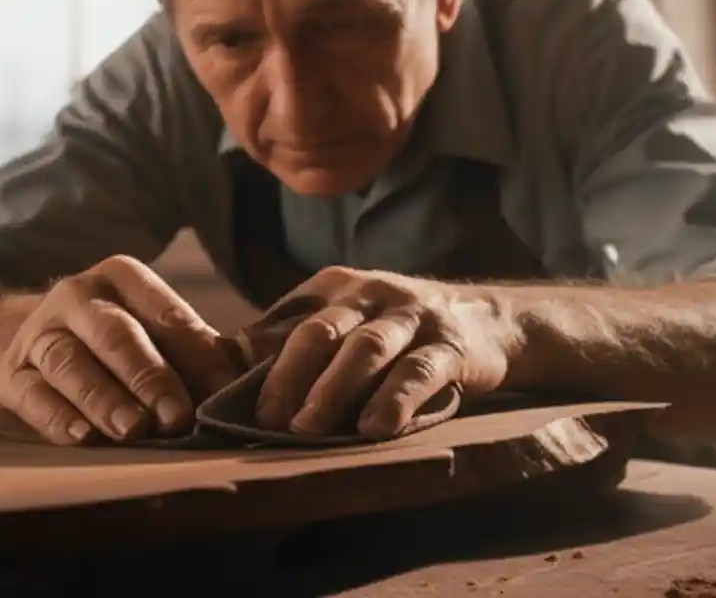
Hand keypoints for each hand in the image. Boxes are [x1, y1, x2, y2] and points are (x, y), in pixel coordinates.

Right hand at [0, 255, 242, 445]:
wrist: (34, 340)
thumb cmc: (118, 340)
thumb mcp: (155, 330)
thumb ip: (201, 354)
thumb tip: (249, 386)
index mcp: (124, 278)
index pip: (167, 315)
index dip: (198, 356)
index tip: (223, 393)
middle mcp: (78, 296)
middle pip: (116, 335)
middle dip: (149, 377)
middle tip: (176, 417)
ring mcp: (39, 334)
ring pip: (71, 364)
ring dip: (105, 399)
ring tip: (133, 430)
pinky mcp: (11, 374)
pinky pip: (32, 395)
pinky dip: (57, 418)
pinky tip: (82, 438)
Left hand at [248, 267, 517, 438]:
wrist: (489, 322)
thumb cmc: (399, 333)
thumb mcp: (348, 323)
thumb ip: (294, 339)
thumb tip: (226, 363)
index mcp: (337, 287)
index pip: (290, 320)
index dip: (256, 359)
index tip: (228, 401)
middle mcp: (372, 294)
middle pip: (323, 330)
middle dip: (289, 376)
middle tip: (266, 420)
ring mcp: (413, 318)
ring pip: (367, 347)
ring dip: (333, 389)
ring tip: (307, 429)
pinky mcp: (451, 346)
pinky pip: (419, 372)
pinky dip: (394, 401)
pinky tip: (374, 428)